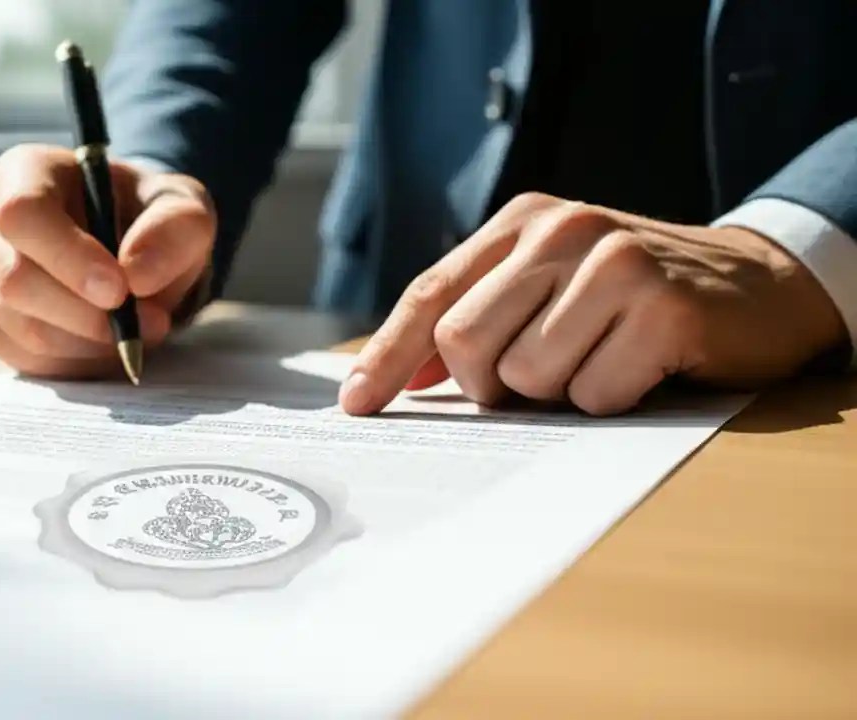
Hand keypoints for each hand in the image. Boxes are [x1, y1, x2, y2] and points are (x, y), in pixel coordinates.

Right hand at [0, 144, 215, 378]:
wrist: (134, 250)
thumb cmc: (149, 217)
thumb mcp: (183, 206)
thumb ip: (174, 228)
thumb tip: (136, 275)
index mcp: (23, 172)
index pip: (22, 214)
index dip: (68, 257)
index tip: (120, 289)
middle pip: (15, 280)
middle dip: (88, 312)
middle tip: (151, 320)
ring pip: (24, 328)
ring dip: (92, 341)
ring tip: (139, 327)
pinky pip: (30, 358)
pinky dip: (80, 361)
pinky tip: (109, 340)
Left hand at [341, 193, 845, 415]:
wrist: (757, 284)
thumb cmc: (635, 295)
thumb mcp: (550, 285)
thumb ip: (479, 317)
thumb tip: (402, 378)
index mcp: (522, 221)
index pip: (430, 294)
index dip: (386, 354)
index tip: (356, 403)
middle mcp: (562, 231)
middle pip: (464, 342)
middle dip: (489, 384)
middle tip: (534, 380)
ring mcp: (615, 265)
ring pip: (528, 376)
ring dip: (558, 391)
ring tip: (599, 359)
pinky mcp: (664, 309)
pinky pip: (594, 395)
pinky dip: (611, 399)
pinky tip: (641, 367)